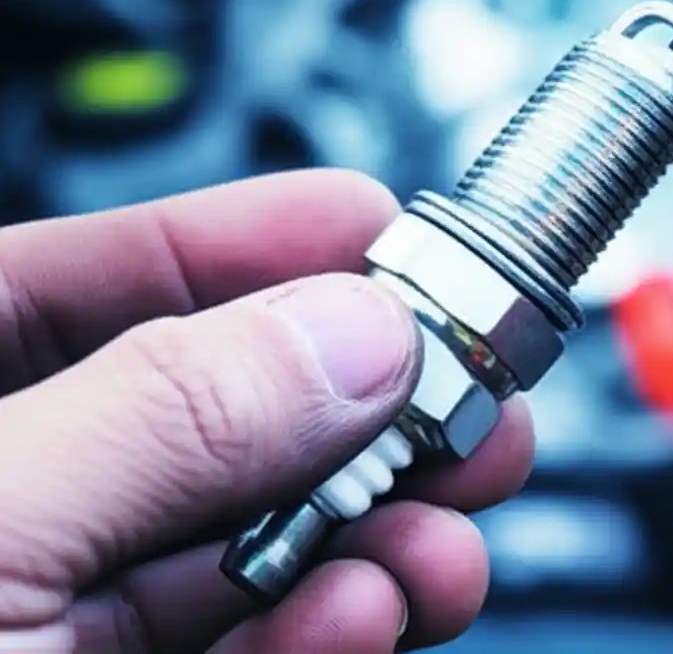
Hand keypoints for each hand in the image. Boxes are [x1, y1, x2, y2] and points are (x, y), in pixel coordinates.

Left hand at [0, 169, 533, 652]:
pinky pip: (255, 643)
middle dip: (359, 400)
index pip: (80, 280)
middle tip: (463, 388)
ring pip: (255, 536)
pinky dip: (333, 627)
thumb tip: (355, 331)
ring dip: (375, 528)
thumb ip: (169, 412)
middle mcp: (17, 499)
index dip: (236, 241)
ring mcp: (59, 618)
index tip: (371, 224)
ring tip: (434, 536)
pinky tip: (368, 612)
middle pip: (214, 408)